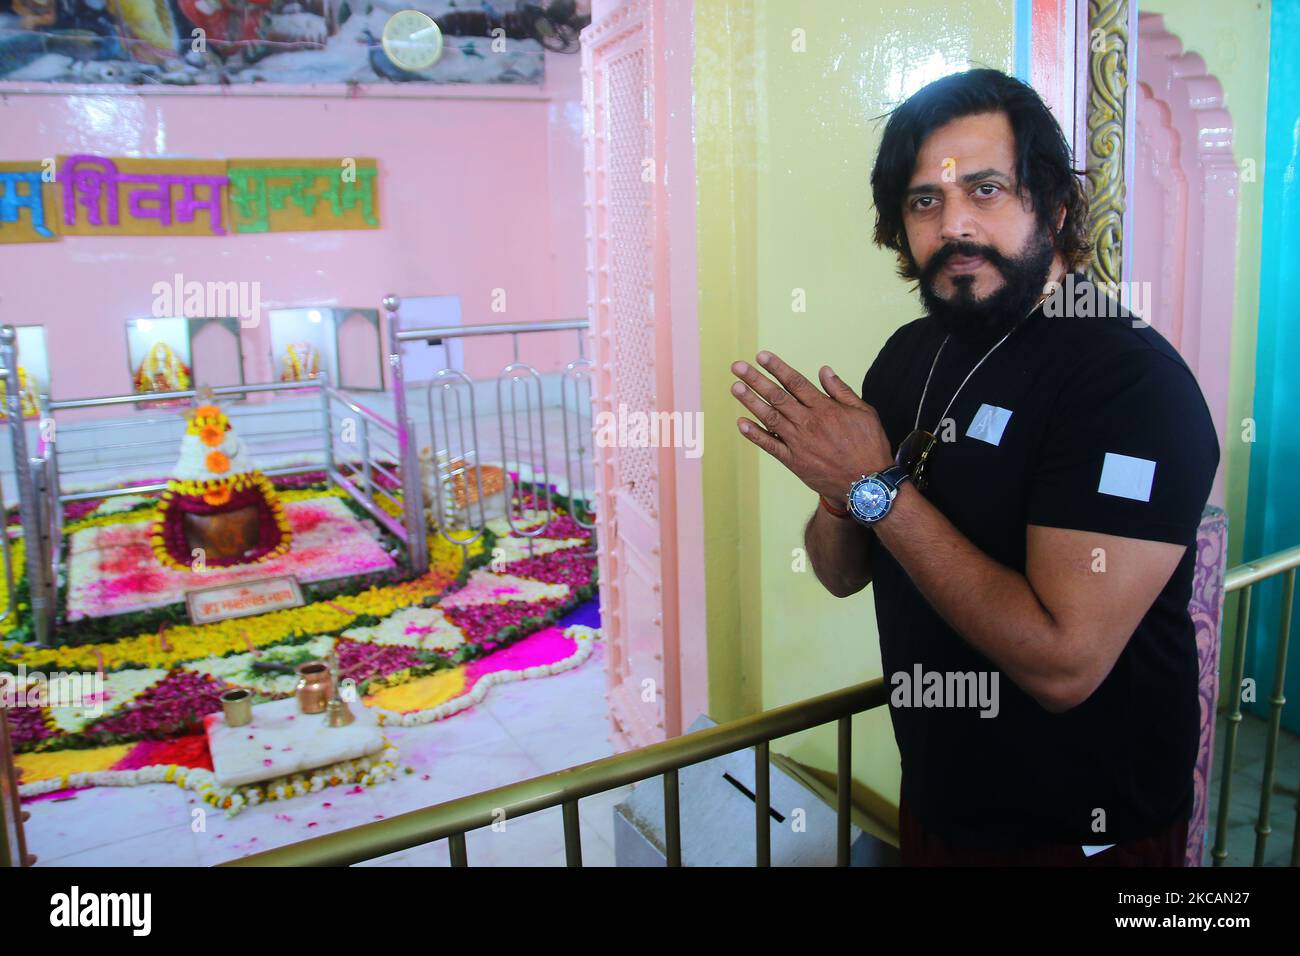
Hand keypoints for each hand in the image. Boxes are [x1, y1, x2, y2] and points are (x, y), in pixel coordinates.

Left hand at [730, 351, 893, 500]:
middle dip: (756, 379)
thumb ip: (841, 390)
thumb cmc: (869, 446)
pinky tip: (741, 424)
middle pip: (777, 396)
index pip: (795, 382)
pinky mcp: (794, 461)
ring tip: (735, 387)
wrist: (867, 483)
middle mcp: (808, 422)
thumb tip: (824, 370)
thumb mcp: (864, 412)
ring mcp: (799, 442)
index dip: (777, 368)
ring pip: (770, 418)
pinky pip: (770, 446)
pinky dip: (755, 435)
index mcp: (825, 408)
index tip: (761, 356)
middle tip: (737, 367)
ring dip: (751, 401)